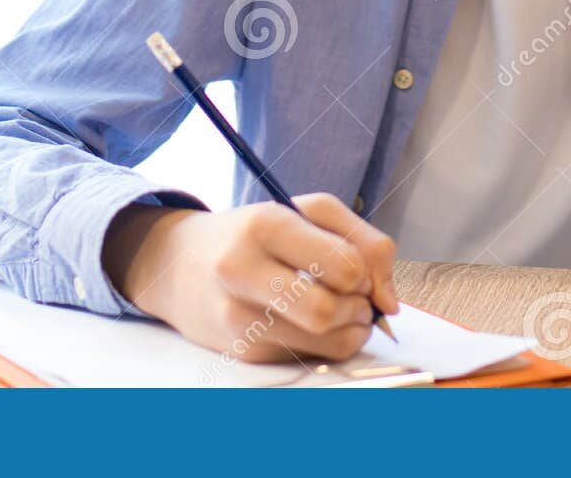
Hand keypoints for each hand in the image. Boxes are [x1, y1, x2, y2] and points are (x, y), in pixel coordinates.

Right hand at [102, 193, 399, 362]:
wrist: (180, 265)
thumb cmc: (257, 234)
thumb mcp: (310, 212)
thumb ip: (365, 242)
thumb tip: (390, 302)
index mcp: (265, 224)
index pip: (342, 264)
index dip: (364, 274)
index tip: (356, 271)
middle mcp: (242, 270)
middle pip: (329, 311)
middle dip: (359, 308)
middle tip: (356, 297)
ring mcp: (237, 317)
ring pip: (324, 341)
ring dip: (351, 330)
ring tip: (342, 310)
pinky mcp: (242, 351)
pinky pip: (310, 358)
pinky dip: (327, 343)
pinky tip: (311, 323)